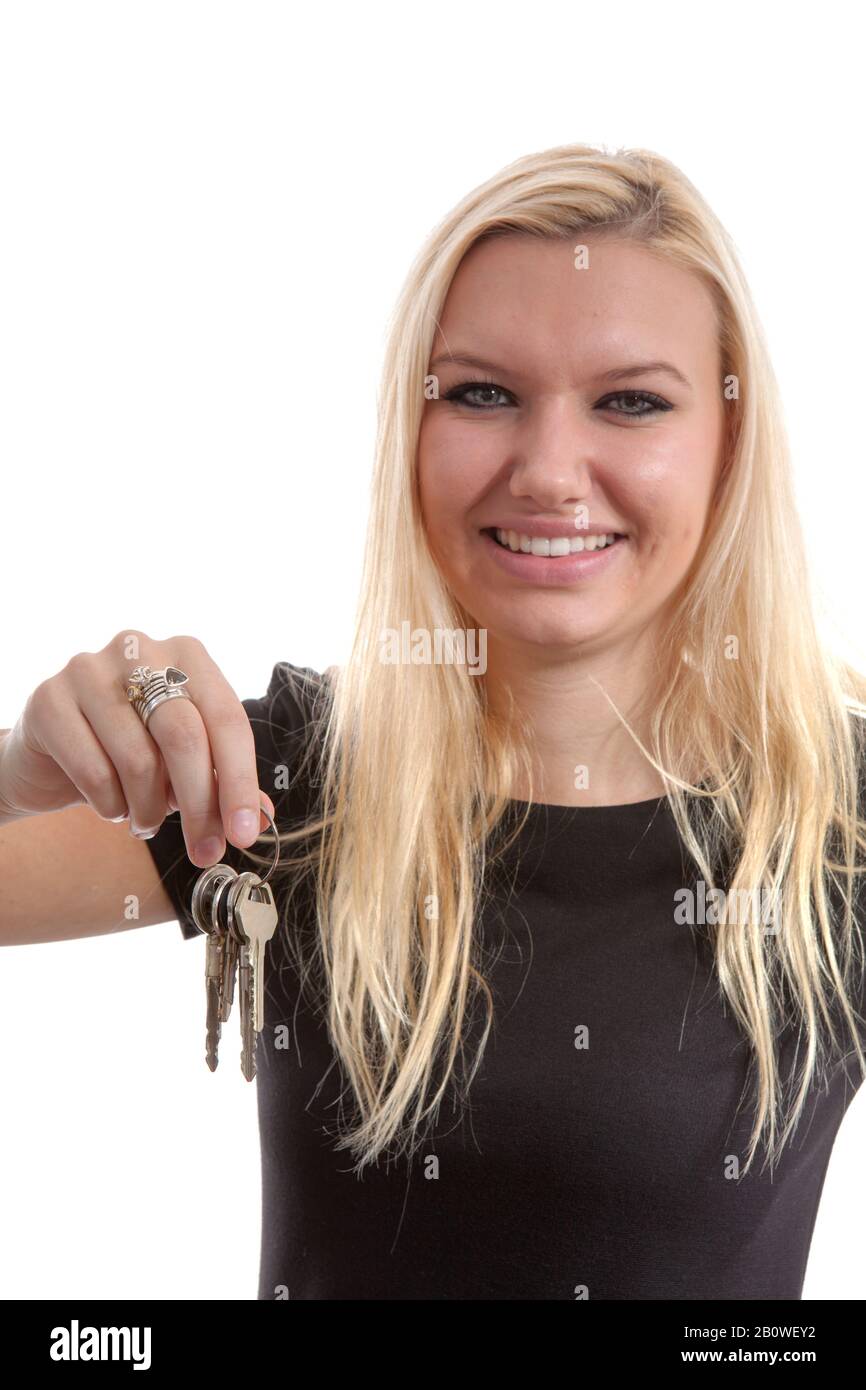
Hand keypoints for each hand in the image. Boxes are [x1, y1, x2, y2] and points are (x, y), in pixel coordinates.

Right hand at [0, 631, 275, 866]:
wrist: (49, 752)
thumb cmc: (128, 749)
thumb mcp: (183, 761)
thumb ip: (222, 781)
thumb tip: (260, 817)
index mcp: (187, 654)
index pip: (227, 719)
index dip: (240, 781)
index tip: (245, 833)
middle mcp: (139, 649)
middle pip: (185, 736)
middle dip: (200, 805)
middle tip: (205, 851)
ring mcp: (88, 670)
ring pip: (139, 760)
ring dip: (149, 809)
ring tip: (145, 819)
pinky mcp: (49, 701)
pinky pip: (94, 772)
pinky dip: (111, 806)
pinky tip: (113, 805)